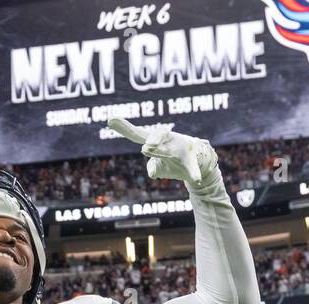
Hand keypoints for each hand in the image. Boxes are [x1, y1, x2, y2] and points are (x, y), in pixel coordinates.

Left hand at [105, 118, 219, 194]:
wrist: (199, 162)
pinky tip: (195, 178)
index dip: (125, 128)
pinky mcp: (191, 161)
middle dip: (150, 139)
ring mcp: (181, 149)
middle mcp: (169, 140)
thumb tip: (152, 171)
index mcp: (158, 140)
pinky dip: (194, 172)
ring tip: (147, 149)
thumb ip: (153, 167)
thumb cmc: (174, 160)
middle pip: (157, 135)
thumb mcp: (159, 166)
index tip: (109, 120)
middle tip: (142, 146)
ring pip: (169, 149)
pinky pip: (192, 167)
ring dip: (160, 150)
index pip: (140, 133)